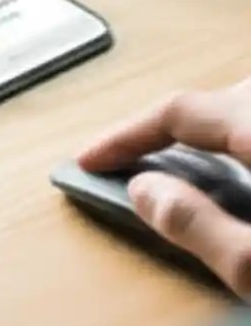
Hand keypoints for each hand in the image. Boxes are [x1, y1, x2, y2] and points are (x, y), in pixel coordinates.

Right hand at [78, 79, 250, 296]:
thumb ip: (197, 226)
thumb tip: (145, 192)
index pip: (180, 111)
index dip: (126, 135)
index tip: (90, 160)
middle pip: (218, 99)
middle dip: (167, 126)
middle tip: (125, 159)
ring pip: (245, 109)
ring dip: (210, 131)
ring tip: (181, 166)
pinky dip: (241, 138)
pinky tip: (240, 172)